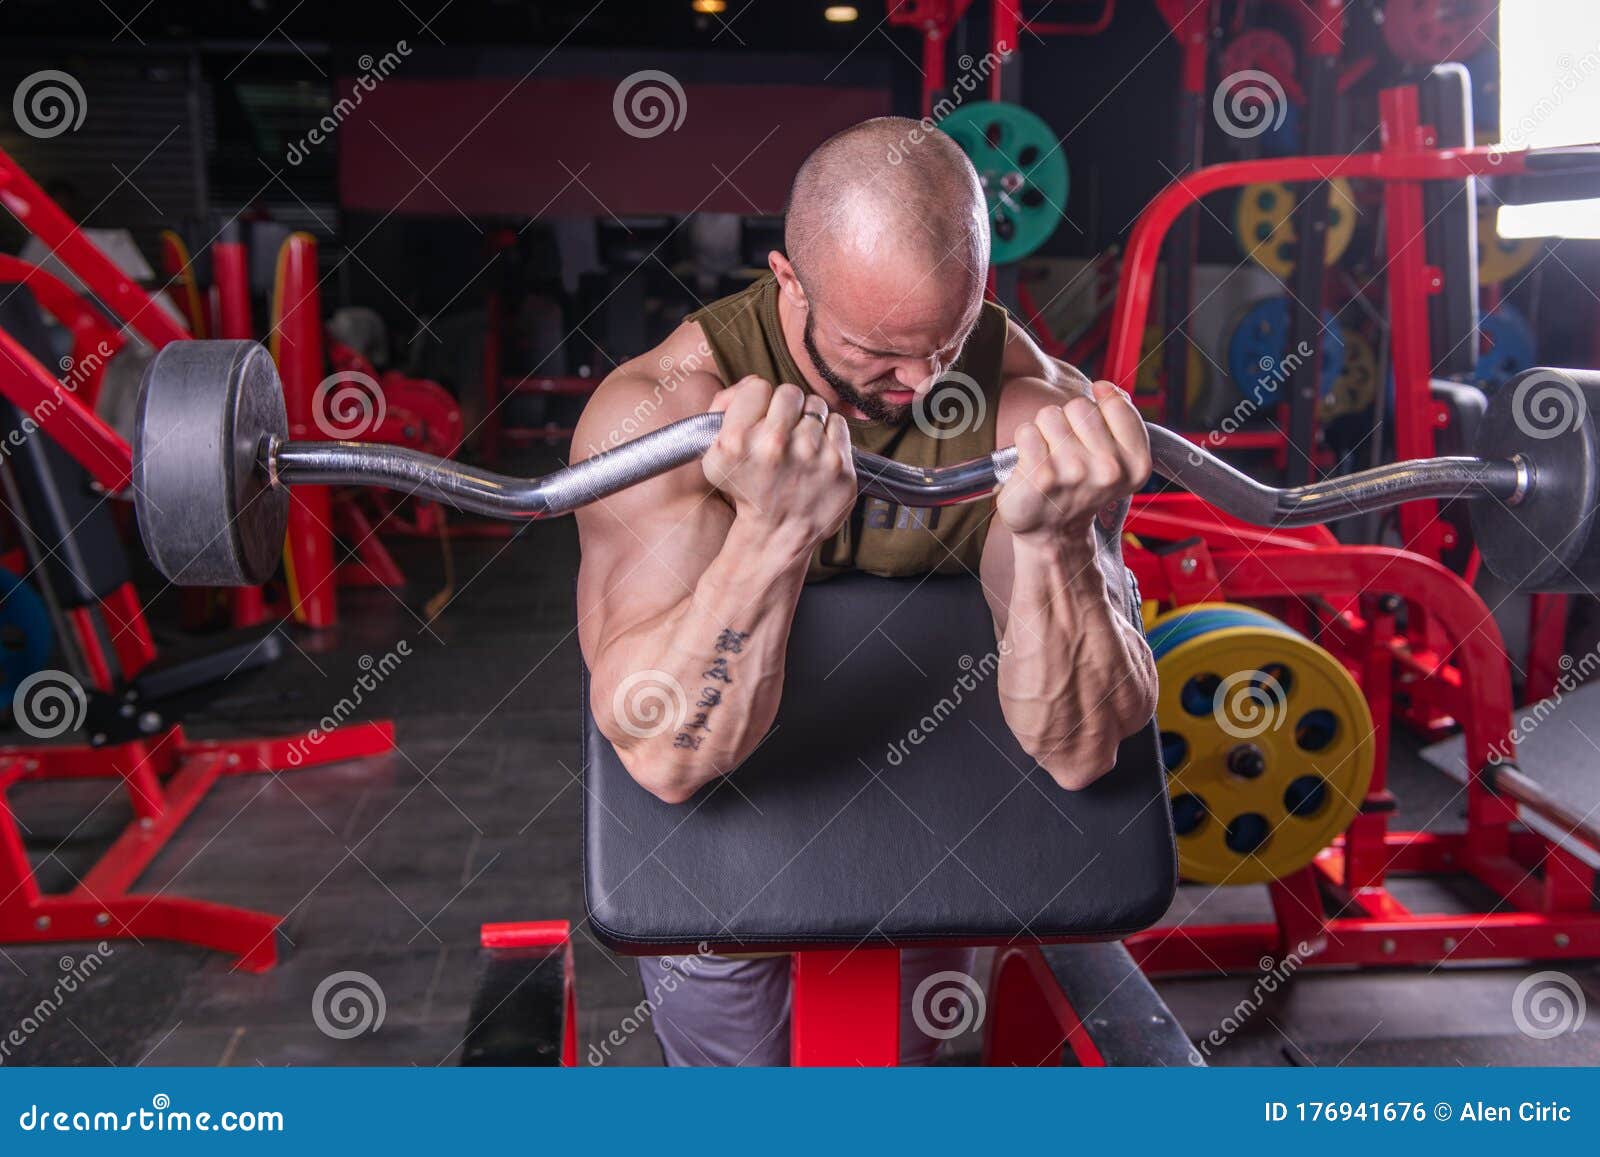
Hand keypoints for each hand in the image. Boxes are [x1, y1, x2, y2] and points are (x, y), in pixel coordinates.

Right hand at [703, 376, 855, 547]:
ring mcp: (810, 454)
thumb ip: (724, 407)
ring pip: (816, 405)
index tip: (761, 420)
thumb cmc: (748, 490)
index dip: (759, 402)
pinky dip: (830, 433)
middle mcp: (774, 445)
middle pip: (789, 392)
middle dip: (786, 409)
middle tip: (783, 431)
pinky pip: (838, 422)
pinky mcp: (839, 464)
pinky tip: (817, 454)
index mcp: (737, 441)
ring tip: (800, 447)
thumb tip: (752, 384)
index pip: (758, 387)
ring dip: (808, 421)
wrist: (778, 534)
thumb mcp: (715, 456)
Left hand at [996, 381, 1151, 543]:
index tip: (1090, 430)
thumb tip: (1106, 388)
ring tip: (1049, 457)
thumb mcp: (1118, 459)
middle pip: (1080, 406)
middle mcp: (1109, 469)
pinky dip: (1023, 443)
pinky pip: (1026, 431)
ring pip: (1051, 415)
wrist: (1054, 533)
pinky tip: (1031, 464)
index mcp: (1136, 464)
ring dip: (1044, 431)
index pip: (1116, 404)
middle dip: (1068, 421)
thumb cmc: (1081, 489)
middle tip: (1066, 450)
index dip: (1099, 409)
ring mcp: (1074, 472)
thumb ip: (1120, 419)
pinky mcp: (1041, 476)